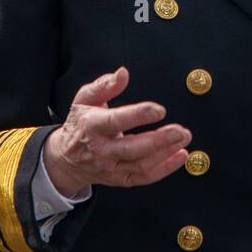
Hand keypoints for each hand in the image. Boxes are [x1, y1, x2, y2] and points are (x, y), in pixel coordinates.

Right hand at [42, 66, 189, 196]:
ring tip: (184, 138)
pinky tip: (180, 156)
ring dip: (166, 153)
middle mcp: (101, 150)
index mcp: (92, 126)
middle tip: (180, 130)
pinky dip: (165, 169)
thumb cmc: (80, 124)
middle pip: (132, 148)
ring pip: (141, 165)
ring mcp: (111, 167)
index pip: (116, 121)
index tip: (159, 110)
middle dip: (159, 140)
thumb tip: (123, 73)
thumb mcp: (85, 100)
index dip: (138, 115)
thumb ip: (104, 85)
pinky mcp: (120, 179)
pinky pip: (144, 177)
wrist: (66, 160)